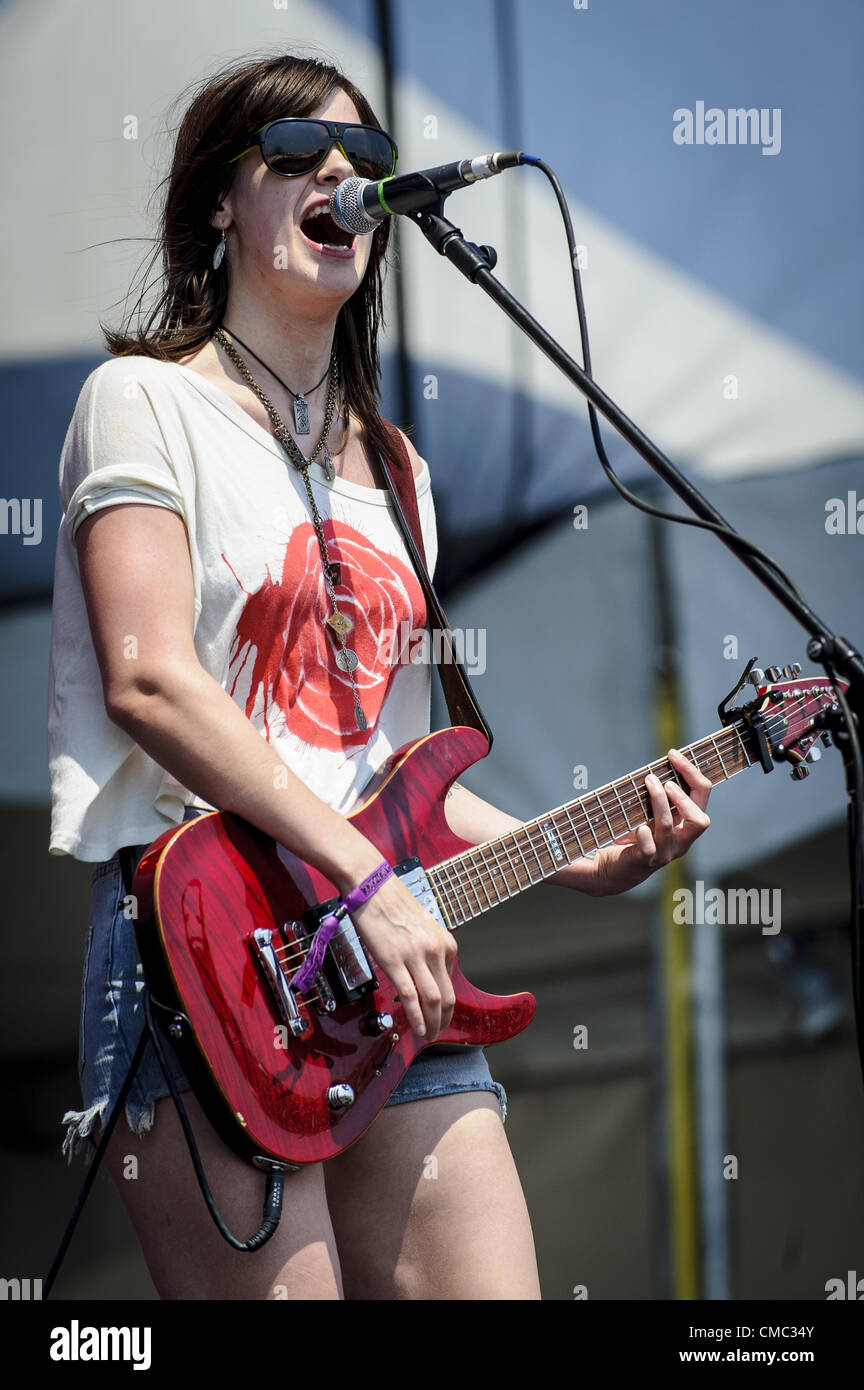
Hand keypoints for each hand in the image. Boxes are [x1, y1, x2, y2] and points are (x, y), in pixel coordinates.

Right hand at [349, 874, 456, 1040]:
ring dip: (432, 1023)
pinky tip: (416, 1027)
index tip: (440, 1015)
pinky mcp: (395, 960)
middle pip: (448, 996)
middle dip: (444, 1020)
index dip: (446, 1005)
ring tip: (427, 1035)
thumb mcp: (422, 927)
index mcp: (445, 942)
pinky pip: (411, 995)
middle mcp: (436, 949)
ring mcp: (416, 955)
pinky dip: (416, 1016)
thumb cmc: (391, 902)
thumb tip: (425, 975)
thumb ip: (428, 950)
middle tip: (437, 1033)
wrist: (371, 884)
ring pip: (433, 1000)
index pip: (451, 983)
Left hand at [554, 748, 711, 896]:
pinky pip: (649, 847)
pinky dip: (643, 833)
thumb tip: (657, 764)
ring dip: (659, 802)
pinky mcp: (644, 861)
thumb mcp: (650, 812)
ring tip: (649, 783)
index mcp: (687, 825)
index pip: (702, 795)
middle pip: (701, 820)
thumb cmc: (634, 834)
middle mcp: (681, 841)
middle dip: (684, 794)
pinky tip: (637, 825)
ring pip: (669, 827)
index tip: (673, 754)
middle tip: (664, 780)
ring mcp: (664, 853)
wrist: (613, 869)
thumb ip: (659, 794)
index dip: (692, 772)